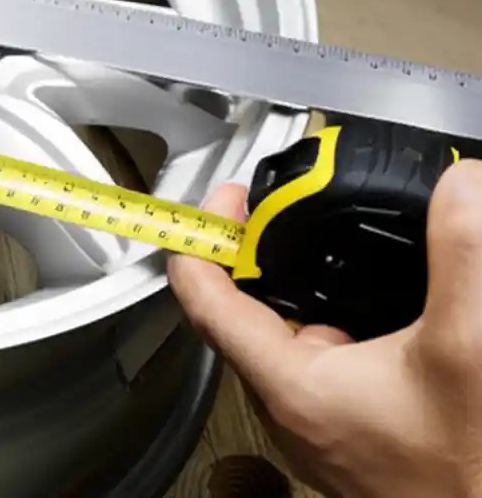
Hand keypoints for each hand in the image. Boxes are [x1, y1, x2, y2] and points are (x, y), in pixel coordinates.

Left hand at [168, 160, 481, 497]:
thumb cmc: (468, 474)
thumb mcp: (467, 348)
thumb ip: (461, 259)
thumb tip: (461, 190)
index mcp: (289, 386)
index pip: (206, 301)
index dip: (205, 238)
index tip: (224, 200)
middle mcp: (289, 409)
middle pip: (240, 315)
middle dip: (258, 256)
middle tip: (280, 214)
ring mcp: (314, 425)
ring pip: (284, 342)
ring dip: (300, 292)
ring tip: (324, 248)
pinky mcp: (343, 434)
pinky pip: (318, 366)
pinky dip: (331, 327)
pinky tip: (369, 313)